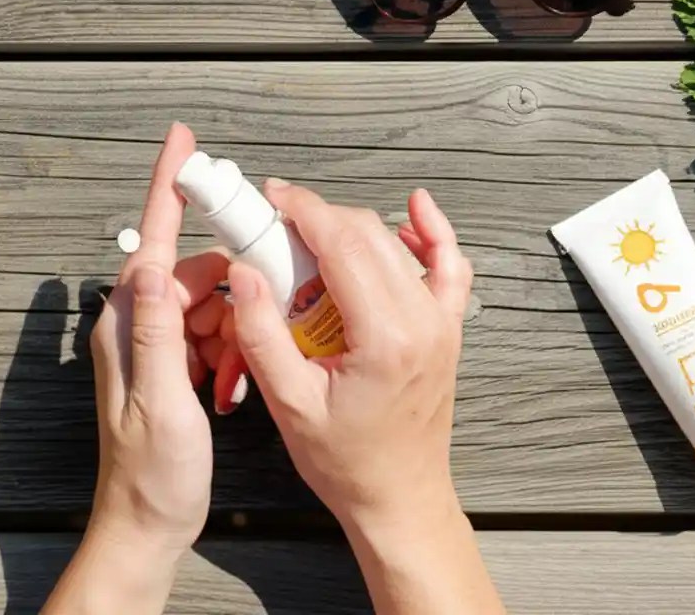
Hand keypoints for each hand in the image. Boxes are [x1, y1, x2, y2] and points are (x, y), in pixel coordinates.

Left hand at [45, 123, 227, 614]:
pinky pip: (214, 337)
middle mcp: (138, 324)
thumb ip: (155, 333)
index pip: (154, 240)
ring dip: (233, 333)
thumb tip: (152, 264)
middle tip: (242, 337)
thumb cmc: (150, 472)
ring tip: (229, 380)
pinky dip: (231, 354)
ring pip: (212, 305)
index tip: (185, 142)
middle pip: (197, 273)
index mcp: (129, 323)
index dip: (170, 187)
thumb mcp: (160, 402)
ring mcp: (157, 345)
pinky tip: (230, 387)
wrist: (148, 522)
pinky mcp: (175, 366)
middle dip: (230, 296)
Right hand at [228, 181, 503, 614]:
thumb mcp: (290, 404)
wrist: (399, 498)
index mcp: (384, 337)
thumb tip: (245, 272)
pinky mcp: (447, 328)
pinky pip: (449, 265)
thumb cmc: (347, 462)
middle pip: (367, 235)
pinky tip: (413, 212)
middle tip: (274, 228)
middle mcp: (422, 321)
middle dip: (317, 218)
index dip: (303, 209)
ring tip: (308, 245)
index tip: (272, 195)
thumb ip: (263, 334)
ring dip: (351, 230)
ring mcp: (441, 322)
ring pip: (396, 244)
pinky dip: (431, 234)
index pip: (342, 244)